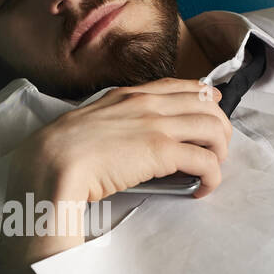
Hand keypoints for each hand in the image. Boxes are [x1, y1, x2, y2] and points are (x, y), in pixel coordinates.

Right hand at [11, 77, 232, 203]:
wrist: (53, 162)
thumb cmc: (61, 150)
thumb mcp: (88, 121)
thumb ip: (110, 120)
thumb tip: (122, 138)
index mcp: (128, 94)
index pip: (179, 85)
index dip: (204, 95)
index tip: (214, 105)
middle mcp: (147, 102)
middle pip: (206, 104)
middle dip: (220, 126)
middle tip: (218, 148)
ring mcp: (156, 124)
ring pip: (213, 129)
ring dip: (221, 151)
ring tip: (213, 169)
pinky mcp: (162, 151)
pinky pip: (206, 161)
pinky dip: (213, 176)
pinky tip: (204, 188)